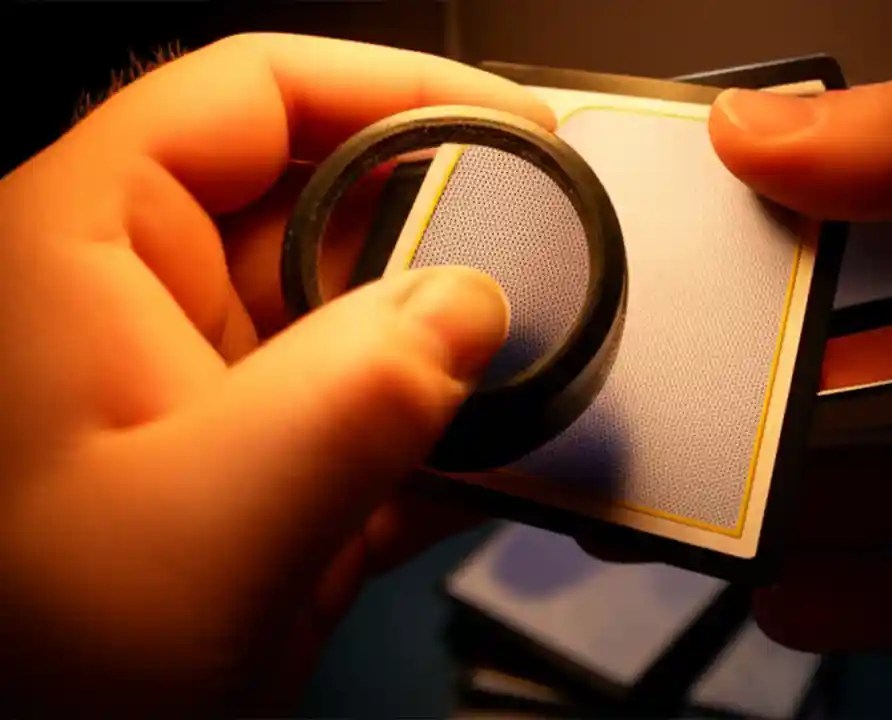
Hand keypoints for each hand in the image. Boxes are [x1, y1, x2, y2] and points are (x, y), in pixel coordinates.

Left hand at [0, 33, 553, 714]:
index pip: (252, 95)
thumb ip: (351, 402)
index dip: (395, 91)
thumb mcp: (198, 529)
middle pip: (333, 204)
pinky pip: (375, 410)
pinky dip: (449, 435)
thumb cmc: (28, 671)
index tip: (516, 129)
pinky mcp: (264, 466)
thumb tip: (472, 309)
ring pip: (368, 316)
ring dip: (461, 351)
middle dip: (452, 239)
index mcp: (88, 251)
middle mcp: (151, 301)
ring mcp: (215, 388)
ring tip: (545, 379)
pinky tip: (506, 464)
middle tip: (553, 281)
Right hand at [708, 77, 891, 656]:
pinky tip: (790, 590)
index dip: (774, 251)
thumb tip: (769, 127)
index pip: (869, 243)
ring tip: (703, 515)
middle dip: (767, 403)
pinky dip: (868, 597)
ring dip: (800, 510)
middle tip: (676, 409)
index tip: (682, 265)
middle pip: (866, 387)